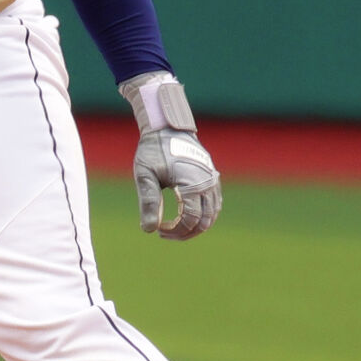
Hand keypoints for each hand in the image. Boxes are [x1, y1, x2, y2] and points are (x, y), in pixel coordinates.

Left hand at [118, 72, 221, 240]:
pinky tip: (186, 217)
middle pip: (204, 221)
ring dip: (195, 226)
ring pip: (212, 215)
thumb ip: (149, 202)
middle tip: (165, 232)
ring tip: (175, 228)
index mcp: (192, 183)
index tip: (158, 229)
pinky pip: (215, 204)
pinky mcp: (212, 178)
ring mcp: (213, 180)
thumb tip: (149, 229)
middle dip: (185, 232)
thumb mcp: (145, 175)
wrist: (167, 128)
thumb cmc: (153, 150)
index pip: (190, 220)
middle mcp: (207, 183)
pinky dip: (204, 215)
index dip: (175, 230)